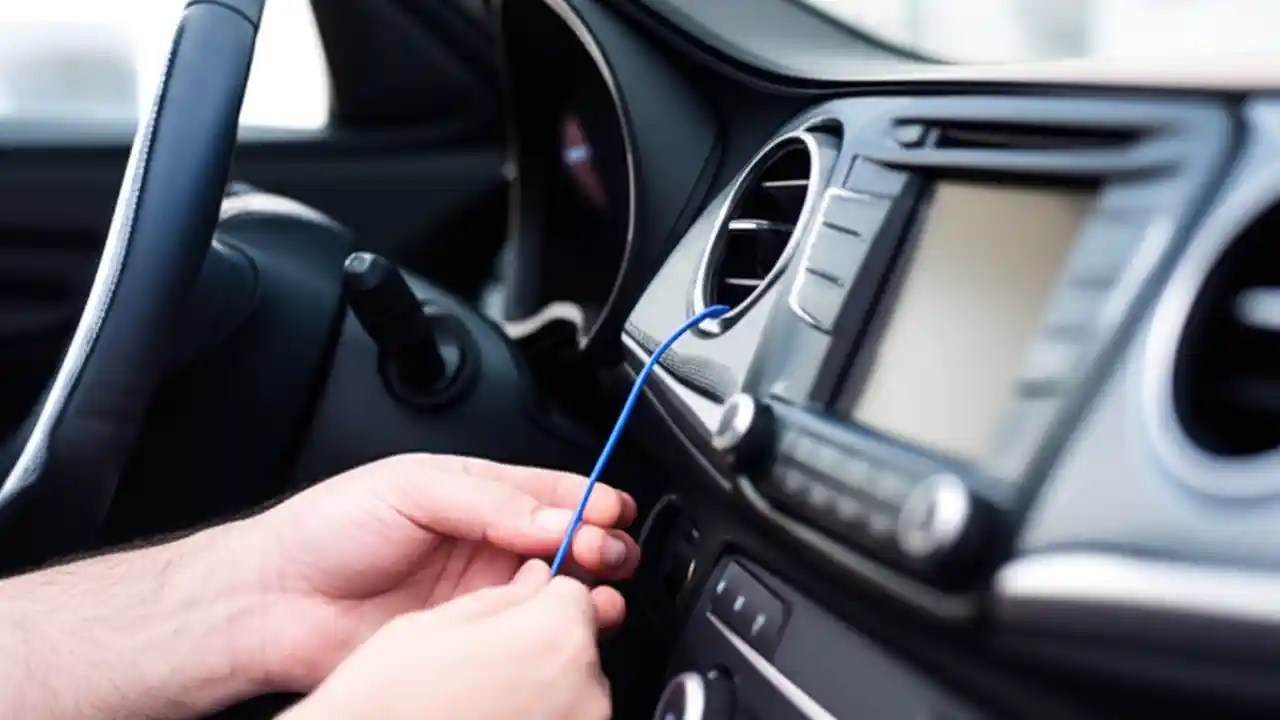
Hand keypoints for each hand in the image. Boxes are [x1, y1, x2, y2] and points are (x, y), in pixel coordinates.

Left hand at [235, 454, 639, 691]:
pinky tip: (562, 623)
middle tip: (602, 550)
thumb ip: (487, 500)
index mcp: (476, 495)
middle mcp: (486, 544)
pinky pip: (525, 635)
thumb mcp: (410, 488)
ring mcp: (480, 594)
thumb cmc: (326, 531)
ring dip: (588, 588)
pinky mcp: (471, 641)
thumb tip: (554, 514)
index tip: (610, 513)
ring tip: (597, 588)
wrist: (274, 603)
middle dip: (599, 542)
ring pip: (556, 590)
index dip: (589, 500)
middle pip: (567, 541)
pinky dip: (554, 630)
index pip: (552, 491)